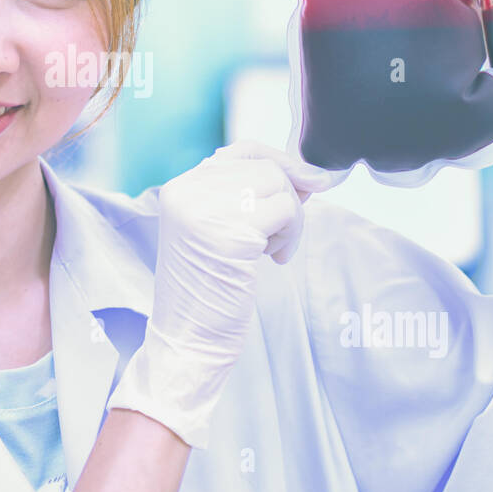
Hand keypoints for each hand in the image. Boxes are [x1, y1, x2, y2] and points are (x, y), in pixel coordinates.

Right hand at [105, 140, 325, 449]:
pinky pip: (285, 212)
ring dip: (291, 221)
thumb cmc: (209, 291)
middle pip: (264, 167)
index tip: (311, 181)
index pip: (240, 150)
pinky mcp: (229, 234)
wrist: (188, 341)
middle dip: (288, 198)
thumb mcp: (223, 230)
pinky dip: (290, 237)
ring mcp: (204, 211)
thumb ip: (251, 197)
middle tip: (280, 238)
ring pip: (279, 186)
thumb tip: (313, 175)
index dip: (280, 160)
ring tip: (273, 252)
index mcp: (179, 188)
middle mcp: (186, 192)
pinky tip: (274, 261)